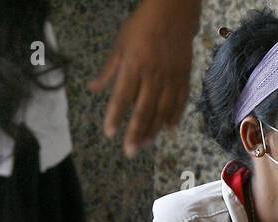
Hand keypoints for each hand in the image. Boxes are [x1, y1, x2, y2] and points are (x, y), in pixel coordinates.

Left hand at [88, 0, 200, 157]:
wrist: (172, 15)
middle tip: (129, 152)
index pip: (122, 96)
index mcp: (133, 65)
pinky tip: (168, 129)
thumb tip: (93, 89)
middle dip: (136, 132)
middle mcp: (152, 74)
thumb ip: (109, 71)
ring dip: (153, 129)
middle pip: (144, 109)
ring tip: (145, 145)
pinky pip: (180, 102)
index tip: (110, 134)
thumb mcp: (120, 45)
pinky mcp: (184, 78)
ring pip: (162, 110)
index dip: (115, 116)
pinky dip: (174, 116)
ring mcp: (171, 77)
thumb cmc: (141, 28)